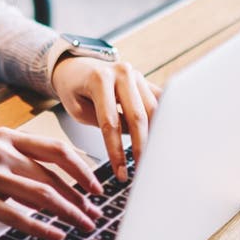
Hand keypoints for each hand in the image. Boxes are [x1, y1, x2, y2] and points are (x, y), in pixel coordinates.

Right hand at [0, 127, 103, 239]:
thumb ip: (15, 157)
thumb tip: (47, 179)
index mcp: (6, 136)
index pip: (56, 149)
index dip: (82, 169)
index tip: (97, 186)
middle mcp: (1, 152)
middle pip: (54, 176)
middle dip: (81, 199)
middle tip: (95, 215)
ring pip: (42, 196)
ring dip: (69, 214)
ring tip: (84, 227)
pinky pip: (17, 217)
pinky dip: (42, 229)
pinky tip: (55, 237)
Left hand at [51, 56, 160, 181]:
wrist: (75, 67)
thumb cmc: (74, 89)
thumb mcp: (77, 108)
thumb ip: (103, 123)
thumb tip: (132, 142)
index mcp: (99, 79)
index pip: (110, 122)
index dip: (116, 150)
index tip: (121, 172)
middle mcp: (122, 73)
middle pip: (137, 116)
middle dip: (141, 147)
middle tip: (142, 169)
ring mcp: (137, 75)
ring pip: (154, 110)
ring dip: (155, 136)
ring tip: (154, 158)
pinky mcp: (146, 80)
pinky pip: (160, 103)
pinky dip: (163, 121)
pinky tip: (165, 140)